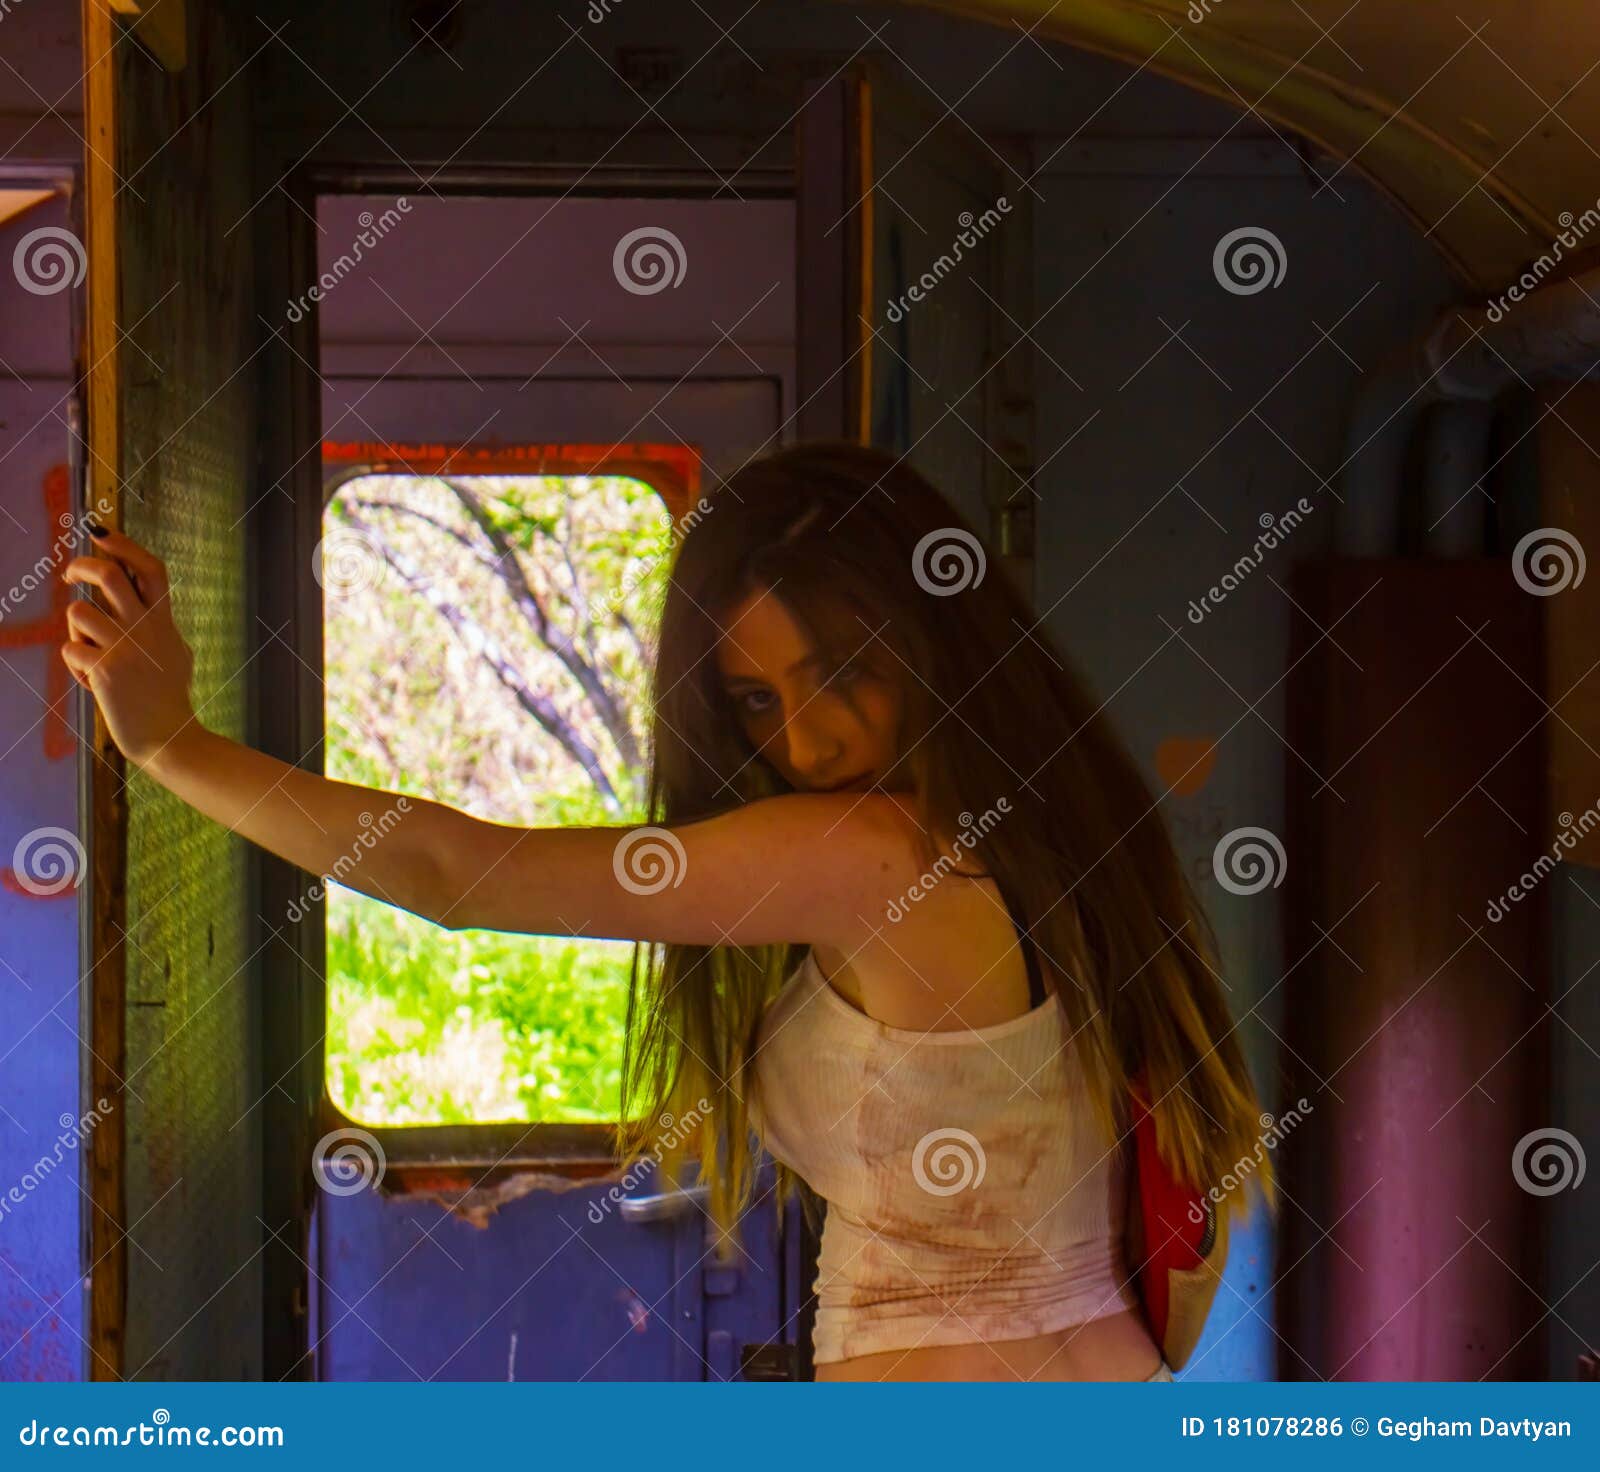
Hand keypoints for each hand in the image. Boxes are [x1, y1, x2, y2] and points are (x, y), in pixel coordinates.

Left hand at [60, 526, 200, 769]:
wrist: (168, 736)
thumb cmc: (168, 696)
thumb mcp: (174, 651)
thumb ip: (155, 625)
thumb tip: (134, 600)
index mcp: (163, 621)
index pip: (150, 569)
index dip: (124, 545)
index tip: (101, 532)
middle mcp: (146, 628)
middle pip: (108, 574)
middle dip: (81, 566)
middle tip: (70, 575)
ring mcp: (126, 647)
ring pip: (78, 612)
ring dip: (77, 633)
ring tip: (91, 657)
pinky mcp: (107, 669)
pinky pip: (71, 650)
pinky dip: (76, 666)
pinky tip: (94, 684)